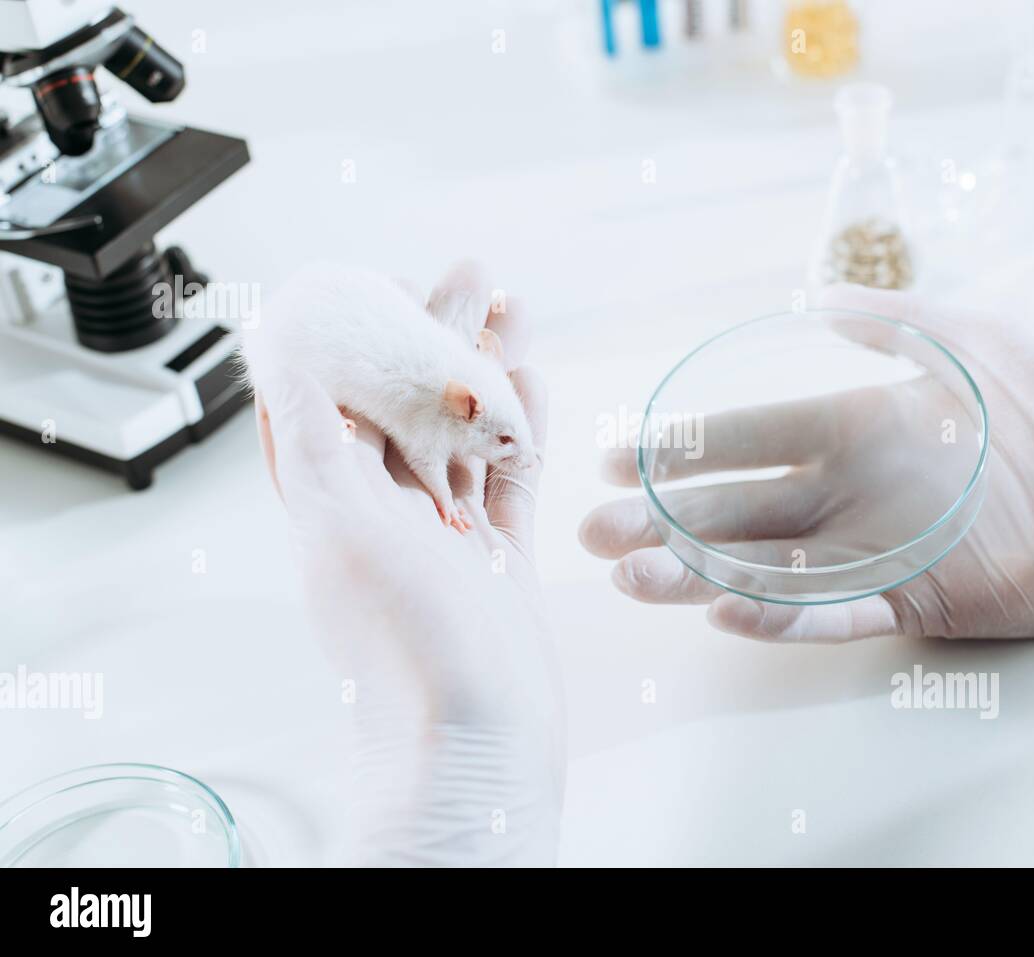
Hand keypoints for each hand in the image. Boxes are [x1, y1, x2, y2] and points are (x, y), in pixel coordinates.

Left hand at [245, 264, 562, 865]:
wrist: (474, 744)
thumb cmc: (402, 646)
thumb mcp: (340, 524)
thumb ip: (312, 435)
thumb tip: (278, 349)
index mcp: (335, 500)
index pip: (337, 393)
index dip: (360, 330)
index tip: (389, 277)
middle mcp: (388, 511)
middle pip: (411, 400)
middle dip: (440, 331)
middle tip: (475, 270)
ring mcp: (449, 533)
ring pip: (468, 430)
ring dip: (489, 368)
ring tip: (517, 307)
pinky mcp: (500, 557)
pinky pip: (512, 476)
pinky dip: (524, 426)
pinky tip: (537, 380)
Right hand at [580, 284, 1033, 641]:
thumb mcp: (976, 335)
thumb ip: (895, 319)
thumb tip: (812, 298)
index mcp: (849, 428)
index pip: (744, 441)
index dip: (679, 452)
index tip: (617, 460)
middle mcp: (846, 492)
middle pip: (734, 510)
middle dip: (661, 520)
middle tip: (594, 533)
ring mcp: (872, 548)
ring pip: (763, 567)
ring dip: (695, 574)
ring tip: (632, 580)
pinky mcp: (909, 597)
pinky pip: (831, 612)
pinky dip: (778, 614)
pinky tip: (722, 609)